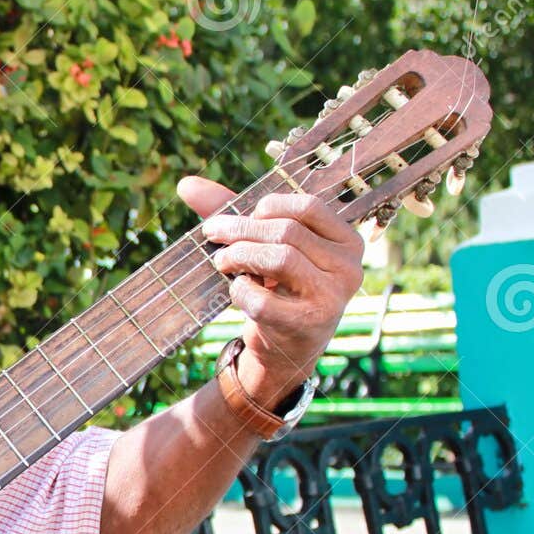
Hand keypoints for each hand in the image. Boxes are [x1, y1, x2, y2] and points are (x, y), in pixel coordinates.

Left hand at [178, 176, 364, 407]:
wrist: (286, 349)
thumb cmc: (278, 289)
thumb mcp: (265, 248)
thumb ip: (235, 215)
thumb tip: (185, 184)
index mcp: (346, 241)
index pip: (308, 206)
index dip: (266, 206)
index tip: (238, 217)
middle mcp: (348, 267)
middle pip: (288, 232)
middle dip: (241, 230)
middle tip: (212, 235)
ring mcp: (332, 297)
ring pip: (280, 259)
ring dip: (239, 256)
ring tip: (220, 261)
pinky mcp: (307, 324)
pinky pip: (263, 299)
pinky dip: (240, 291)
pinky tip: (237, 290)